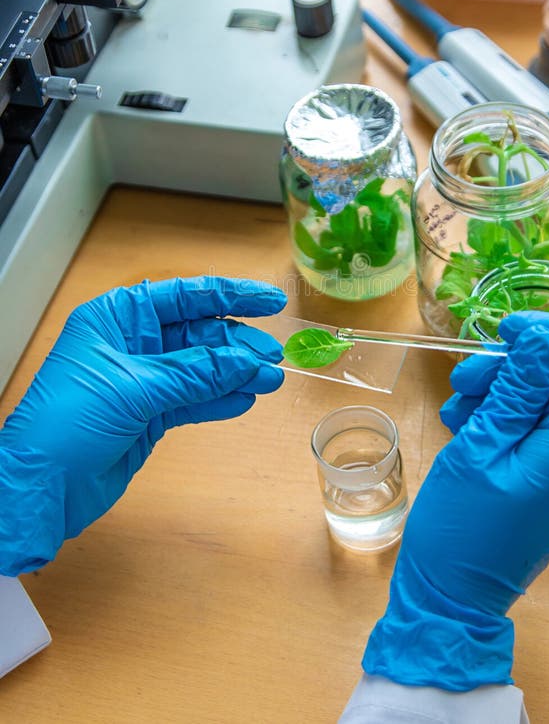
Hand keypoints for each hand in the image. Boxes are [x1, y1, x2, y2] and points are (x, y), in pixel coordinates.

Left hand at [0, 276, 285, 574]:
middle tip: (272, 357)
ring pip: (201, 369)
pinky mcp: (148, 414)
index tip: (269, 301)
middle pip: (197, 333)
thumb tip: (247, 361)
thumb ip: (195, 373)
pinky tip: (244, 400)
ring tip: (270, 381)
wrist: (42, 488)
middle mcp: (130, 343)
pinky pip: (193, 400)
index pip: (183, 296)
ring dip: (235, 374)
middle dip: (236, 344)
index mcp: (117, 318)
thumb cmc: (65, 423)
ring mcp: (141, 380)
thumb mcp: (134, 389)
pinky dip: (219, 401)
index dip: (229, 296)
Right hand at [362, 312, 548, 689]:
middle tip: (465, 379)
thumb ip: (518, 388)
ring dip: (504, 393)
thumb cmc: (460, 527)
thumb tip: (541, 337)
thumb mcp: (481, 447)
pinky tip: (467, 427)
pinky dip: (507, 420)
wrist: (452, 596)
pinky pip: (542, 433)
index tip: (510, 329)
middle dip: (517, 368)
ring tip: (458, 408)